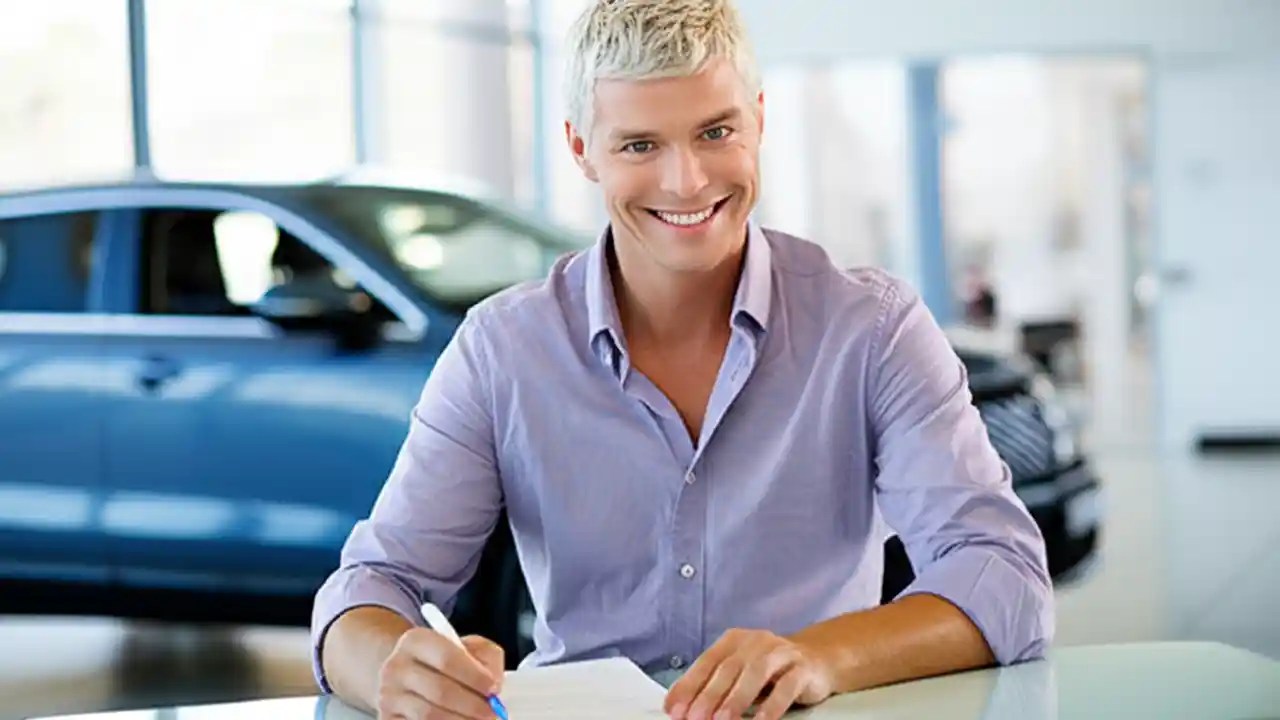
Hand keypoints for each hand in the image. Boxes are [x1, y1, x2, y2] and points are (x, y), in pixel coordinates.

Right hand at [375, 629, 504, 719]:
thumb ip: (487, 658)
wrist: (408, 677)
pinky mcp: (388, 719)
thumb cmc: (445, 661)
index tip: (494, 689)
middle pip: (440, 691)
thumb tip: (494, 686)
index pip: (447, 659)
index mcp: (416, 641)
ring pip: (429, 715)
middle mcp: (396, 667)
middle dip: (473, 706)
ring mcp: (388, 696)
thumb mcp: (468, 647)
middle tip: (495, 713)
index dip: (474, 677)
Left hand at [664, 628, 834, 719]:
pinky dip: (772, 706)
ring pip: (755, 673)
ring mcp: (780, 652)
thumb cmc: (771, 670)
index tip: (674, 709)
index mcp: (734, 640)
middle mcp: (756, 641)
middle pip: (728, 668)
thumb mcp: (739, 672)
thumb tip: (679, 707)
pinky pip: (786, 687)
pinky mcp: (802, 668)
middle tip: (694, 718)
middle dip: (708, 696)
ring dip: (736, 699)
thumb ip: (713, 684)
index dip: (689, 685)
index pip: (706, 662)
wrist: (818, 660)